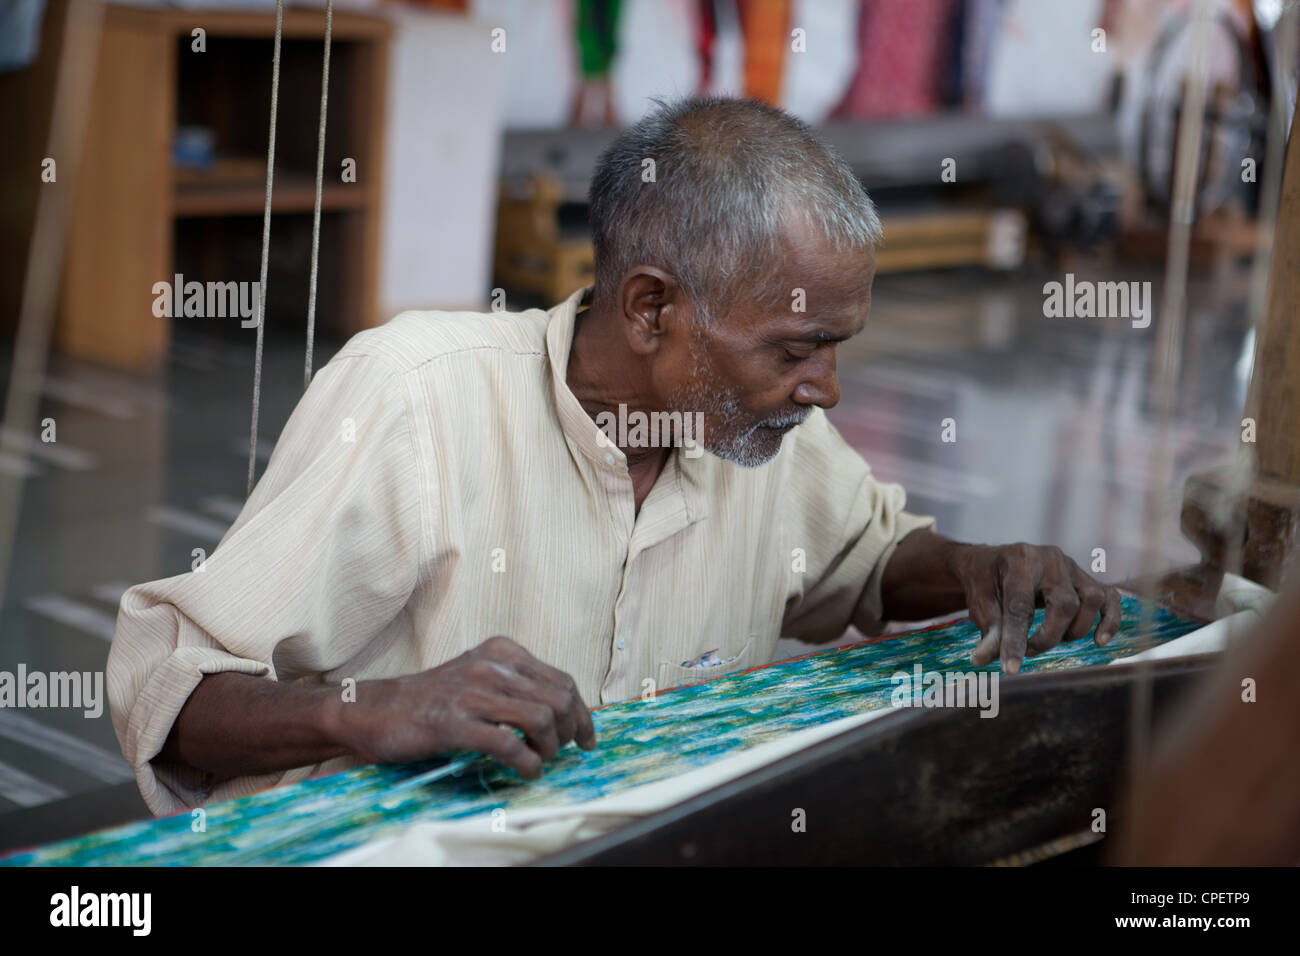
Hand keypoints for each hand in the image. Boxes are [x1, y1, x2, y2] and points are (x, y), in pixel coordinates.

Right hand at [337, 636, 596, 777]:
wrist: (375, 710)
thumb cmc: (432, 699)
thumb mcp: (480, 677)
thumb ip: (517, 686)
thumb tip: (565, 713)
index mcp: (502, 651)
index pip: (562, 680)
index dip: (582, 713)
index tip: (586, 738)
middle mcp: (491, 665)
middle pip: (560, 699)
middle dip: (571, 731)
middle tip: (562, 752)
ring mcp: (472, 692)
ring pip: (541, 719)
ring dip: (549, 749)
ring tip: (539, 760)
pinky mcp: (455, 722)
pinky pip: (509, 745)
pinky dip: (527, 764)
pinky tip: (525, 772)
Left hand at [949, 542, 1120, 673]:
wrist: (992, 561)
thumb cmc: (985, 582)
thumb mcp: (979, 603)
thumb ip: (988, 630)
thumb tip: (984, 660)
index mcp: (1018, 561)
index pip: (1021, 606)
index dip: (1015, 640)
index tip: (1011, 668)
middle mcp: (1049, 559)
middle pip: (1065, 604)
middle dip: (1049, 637)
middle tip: (1029, 649)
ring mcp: (1071, 567)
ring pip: (1090, 600)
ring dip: (1074, 630)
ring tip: (1051, 638)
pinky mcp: (1085, 578)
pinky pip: (1109, 598)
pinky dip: (1109, 621)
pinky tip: (1099, 641)